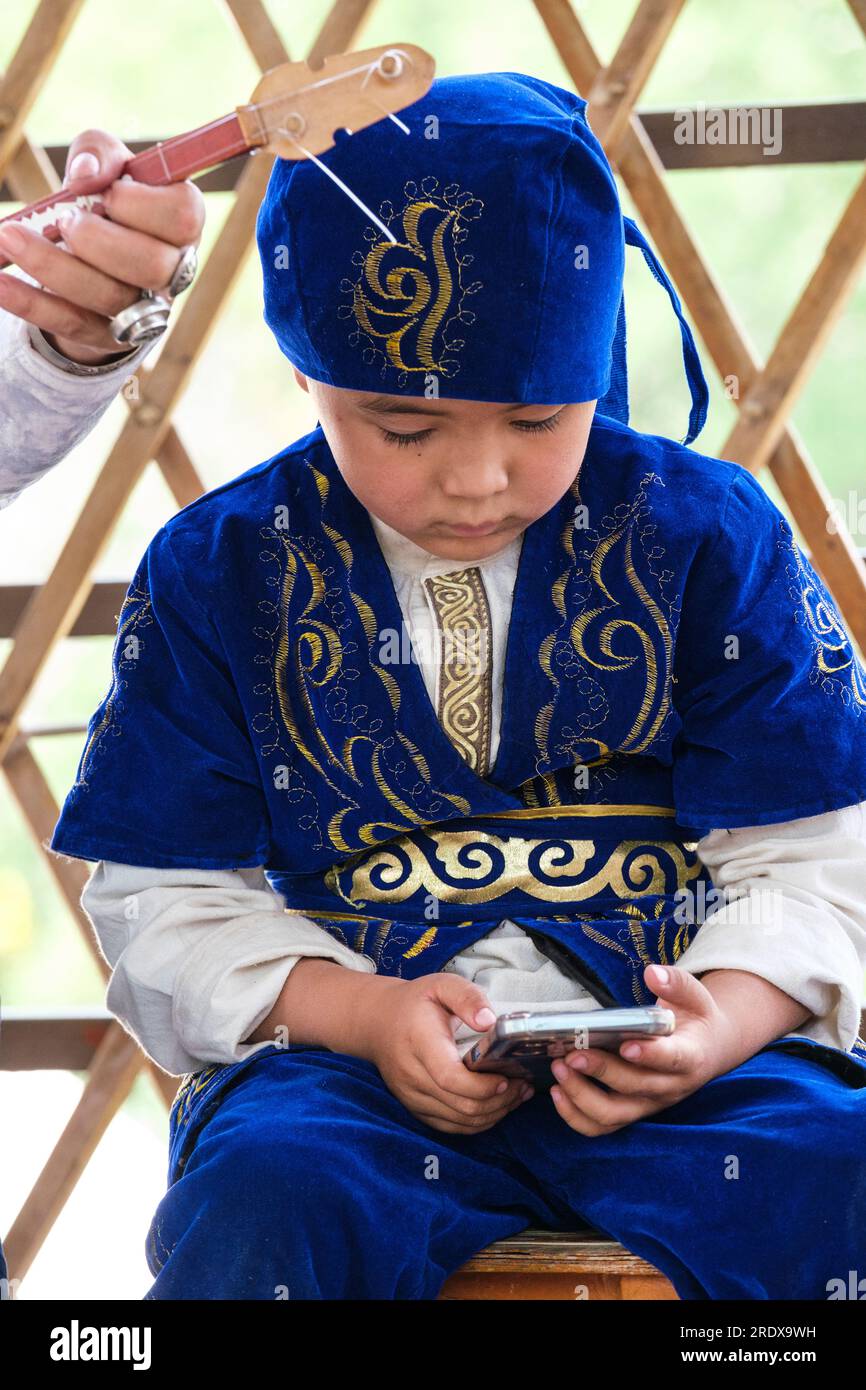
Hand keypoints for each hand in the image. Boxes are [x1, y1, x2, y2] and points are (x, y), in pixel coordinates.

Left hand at [0, 128, 204, 364]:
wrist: (93, 259)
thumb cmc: (107, 202)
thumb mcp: (106, 165)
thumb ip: (100, 153)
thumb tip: (87, 173)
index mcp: (181, 225)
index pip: (183, 217)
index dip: (143, 205)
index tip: (109, 193)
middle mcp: (171, 271)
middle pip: (152, 265)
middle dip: (100, 240)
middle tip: (63, 221)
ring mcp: (142, 309)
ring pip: (109, 296)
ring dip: (53, 266)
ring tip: (10, 236)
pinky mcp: (106, 336)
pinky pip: (70, 322)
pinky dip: (31, 302)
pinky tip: (1, 283)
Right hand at [362, 972, 534, 1133]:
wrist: (377, 1023)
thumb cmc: (415, 1003)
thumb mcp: (441, 985)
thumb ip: (467, 998)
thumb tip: (490, 1021)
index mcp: (420, 1042)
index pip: (450, 1078)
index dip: (483, 1086)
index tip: (507, 1077)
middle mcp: (412, 1075)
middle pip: (460, 1105)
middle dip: (499, 1101)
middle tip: (522, 1087)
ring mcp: (411, 1096)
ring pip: (458, 1121)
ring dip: (493, 1114)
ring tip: (516, 1096)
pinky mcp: (415, 1108)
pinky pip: (449, 1126)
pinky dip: (476, 1122)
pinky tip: (495, 1107)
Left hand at [549, 962, 745, 1135]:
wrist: (707, 1049)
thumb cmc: (695, 1019)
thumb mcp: (695, 995)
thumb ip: (675, 983)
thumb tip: (653, 973)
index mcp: (690, 1057)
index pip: (672, 1061)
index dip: (650, 1056)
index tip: (626, 1045)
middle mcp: (669, 1087)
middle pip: (634, 1087)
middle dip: (601, 1072)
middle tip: (571, 1054)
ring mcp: (649, 1103)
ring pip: (614, 1115)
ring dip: (582, 1097)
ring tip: (559, 1068)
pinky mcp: (631, 1111)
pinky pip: (601, 1125)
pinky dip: (576, 1115)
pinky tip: (557, 1091)